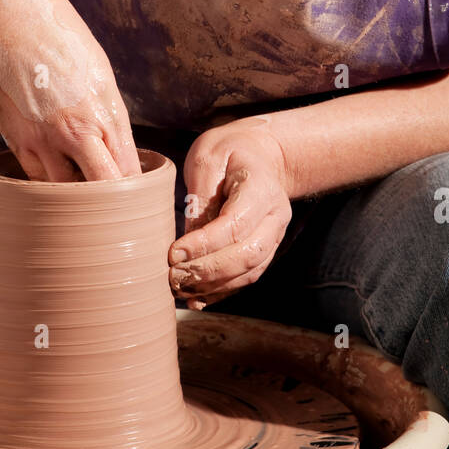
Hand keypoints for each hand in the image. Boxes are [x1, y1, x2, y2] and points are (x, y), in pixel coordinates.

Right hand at [0, 0, 140, 182]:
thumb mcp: (100, 74)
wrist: (9, 24)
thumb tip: (115, 146)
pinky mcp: (18, 142)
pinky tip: (55, 176)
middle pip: (103, 187)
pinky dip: (49, 183)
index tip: (134, 191)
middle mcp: (78, 131)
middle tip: (113, 203)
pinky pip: (38, 179)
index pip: (128, 169)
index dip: (133, 186)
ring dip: (77, 192)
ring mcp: (45, 140)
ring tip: (83, 187)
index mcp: (106, 112)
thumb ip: (109, 114)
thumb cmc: (60, 41)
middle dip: (111, 198)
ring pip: (67, 190)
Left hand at [169, 117, 292, 306]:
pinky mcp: (265, 250)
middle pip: (247, 255)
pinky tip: (196, 297)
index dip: (204, 245)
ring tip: (179, 288)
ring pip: (249, 272)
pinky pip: (247, 277)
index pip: (235, 225)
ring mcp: (274, 236)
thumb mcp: (209, 157)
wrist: (261, 155)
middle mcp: (275, 217)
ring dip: (214, 286)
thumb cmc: (230, 151)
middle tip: (173, 276)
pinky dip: (222, 291)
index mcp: (262, 189)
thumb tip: (187, 239)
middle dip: (208, 271)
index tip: (173, 253)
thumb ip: (200, 195)